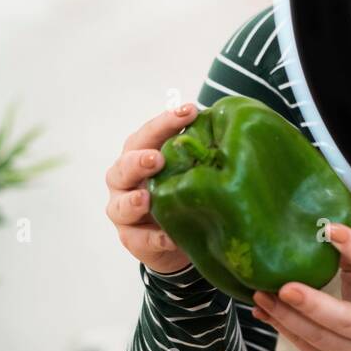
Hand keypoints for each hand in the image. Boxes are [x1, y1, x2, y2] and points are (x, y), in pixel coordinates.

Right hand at [105, 103, 197, 274]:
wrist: (177, 238)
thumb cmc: (182, 192)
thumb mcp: (191, 170)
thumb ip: (199, 152)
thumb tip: (230, 126)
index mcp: (140, 156)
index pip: (148, 135)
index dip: (166, 122)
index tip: (190, 111)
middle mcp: (126, 181)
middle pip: (124, 166)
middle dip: (139, 161)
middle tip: (157, 158)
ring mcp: (124, 211)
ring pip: (120, 205)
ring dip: (133, 200)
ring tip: (146, 198)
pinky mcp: (131, 239)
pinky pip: (138, 239)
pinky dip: (153, 238)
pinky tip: (169, 237)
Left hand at [251, 222, 350, 350]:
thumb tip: (322, 231)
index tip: (330, 230)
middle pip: (344, 319)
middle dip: (312, 304)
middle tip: (285, 287)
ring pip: (317, 336)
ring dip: (285, 315)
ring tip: (261, 294)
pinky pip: (303, 346)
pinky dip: (281, 327)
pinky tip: (263, 310)